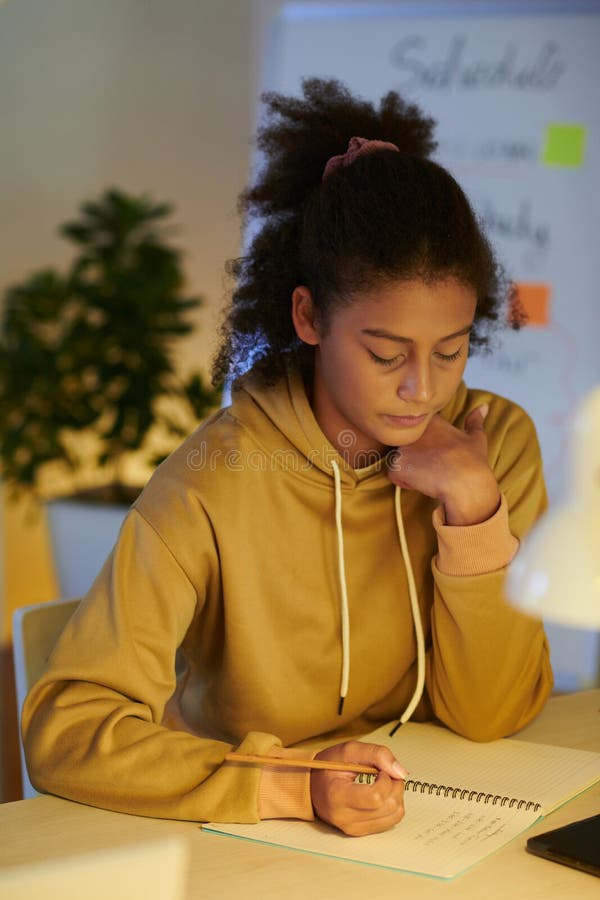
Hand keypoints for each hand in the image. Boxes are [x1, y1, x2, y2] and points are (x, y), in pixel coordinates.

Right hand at [310, 741, 406, 835]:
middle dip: (395, 785)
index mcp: (338, 796)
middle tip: (385, 773)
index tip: (380, 770)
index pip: (376, 797)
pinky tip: (381, 795)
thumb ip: (376, 754)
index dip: (386, 780)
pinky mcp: (360, 832)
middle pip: (389, 806)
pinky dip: (392, 806)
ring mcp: (353, 828)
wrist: (312, 787)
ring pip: (394, 816)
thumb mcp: (348, 750)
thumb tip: (400, 771)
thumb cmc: (327, 768)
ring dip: (396, 795)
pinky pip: (390, 822)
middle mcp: (345, 817)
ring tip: (384, 783)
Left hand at [387, 405, 500, 524]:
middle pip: (406, 445)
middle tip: (434, 465)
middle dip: (416, 456)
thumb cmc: (472, 462)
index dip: (427, 444)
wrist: (465, 482)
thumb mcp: (476, 437)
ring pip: (399, 460)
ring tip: (430, 473)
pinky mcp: (397, 465)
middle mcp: (413, 430)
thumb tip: (483, 407)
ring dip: (410, 469)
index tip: (439, 452)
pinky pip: (394, 475)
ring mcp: (403, 447)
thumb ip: (475, 420)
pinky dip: (405, 482)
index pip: (417, 430)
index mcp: (430, 420)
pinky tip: (423, 482)